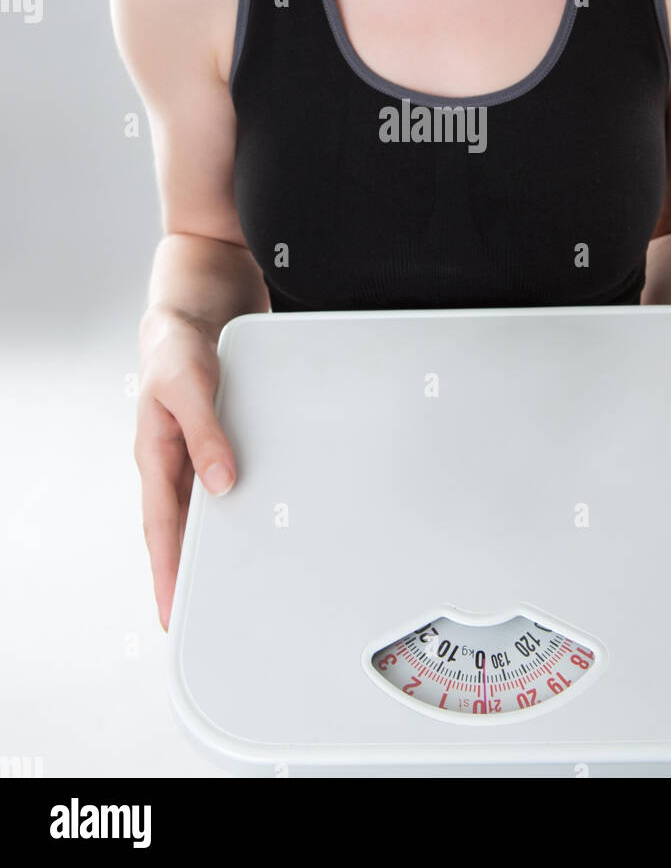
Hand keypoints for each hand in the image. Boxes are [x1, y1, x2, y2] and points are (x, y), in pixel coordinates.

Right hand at [135, 308, 236, 631]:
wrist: (196, 304)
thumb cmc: (178, 343)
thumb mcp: (188, 385)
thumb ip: (204, 433)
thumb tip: (221, 483)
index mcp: (157, 454)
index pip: (162, 528)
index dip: (166, 573)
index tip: (172, 614)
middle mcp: (177, 458)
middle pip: (184, 527)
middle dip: (192, 572)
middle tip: (208, 615)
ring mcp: (199, 449)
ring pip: (209, 507)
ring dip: (221, 540)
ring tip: (241, 580)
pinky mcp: (223, 436)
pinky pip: (231, 479)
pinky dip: (242, 502)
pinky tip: (263, 517)